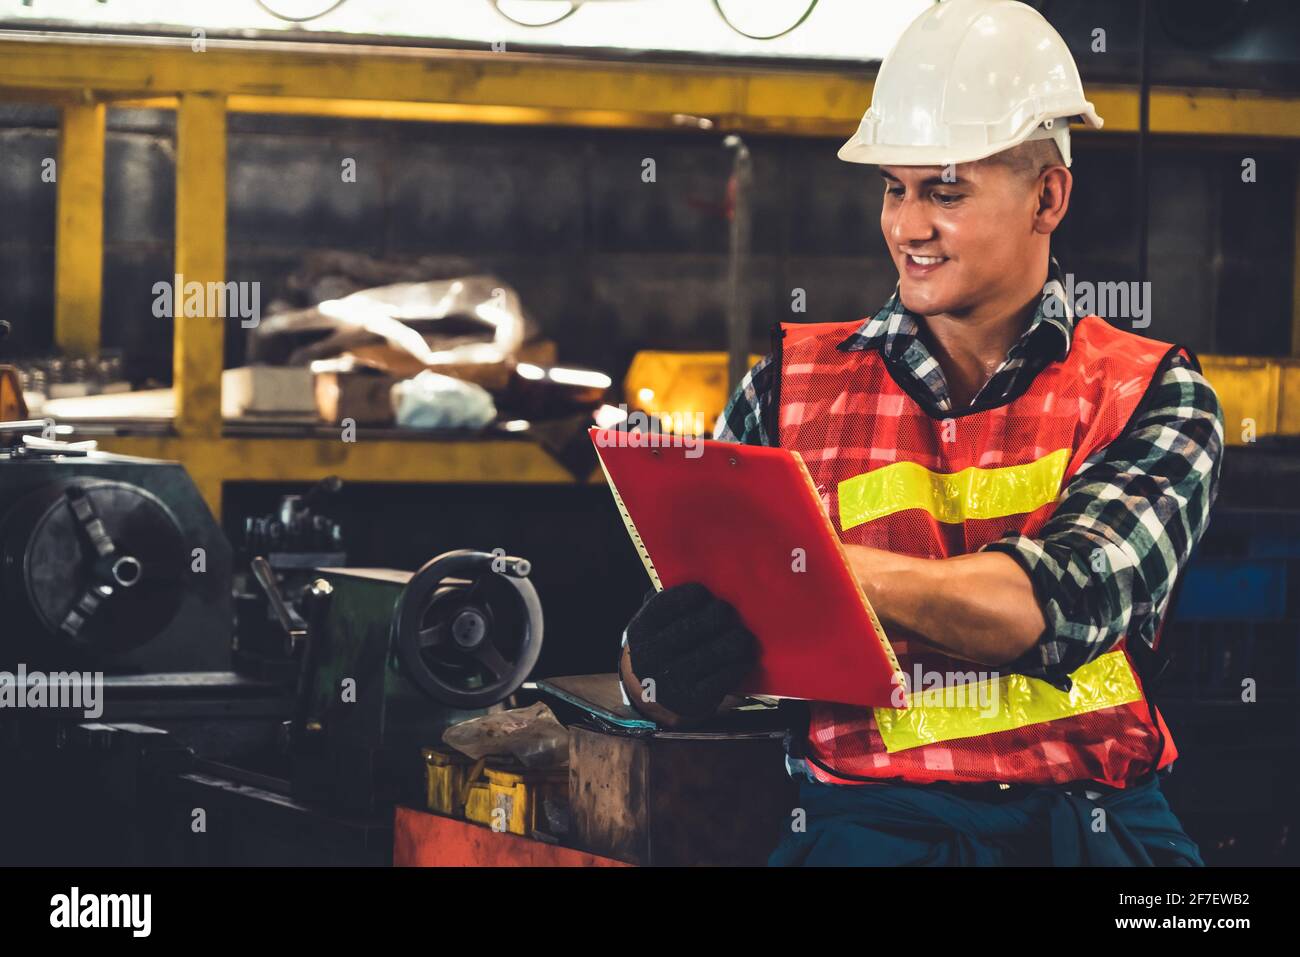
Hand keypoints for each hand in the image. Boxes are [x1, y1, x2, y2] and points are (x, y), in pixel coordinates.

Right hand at [623, 583, 758, 719]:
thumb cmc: (663, 643)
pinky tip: (745, 657)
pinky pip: (724, 677)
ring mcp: (672, 680)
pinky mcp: (692, 700)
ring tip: (744, 635)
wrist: (653, 693)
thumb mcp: (655, 622)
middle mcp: (652, 656)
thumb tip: (698, 573)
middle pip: (695, 626)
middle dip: (719, 615)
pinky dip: (739, 664)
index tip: (706, 593)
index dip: (692, 595)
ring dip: (736, 639)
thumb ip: (668, 599)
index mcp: (641, 630)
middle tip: (729, 612)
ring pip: (715, 652)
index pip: (668, 604)